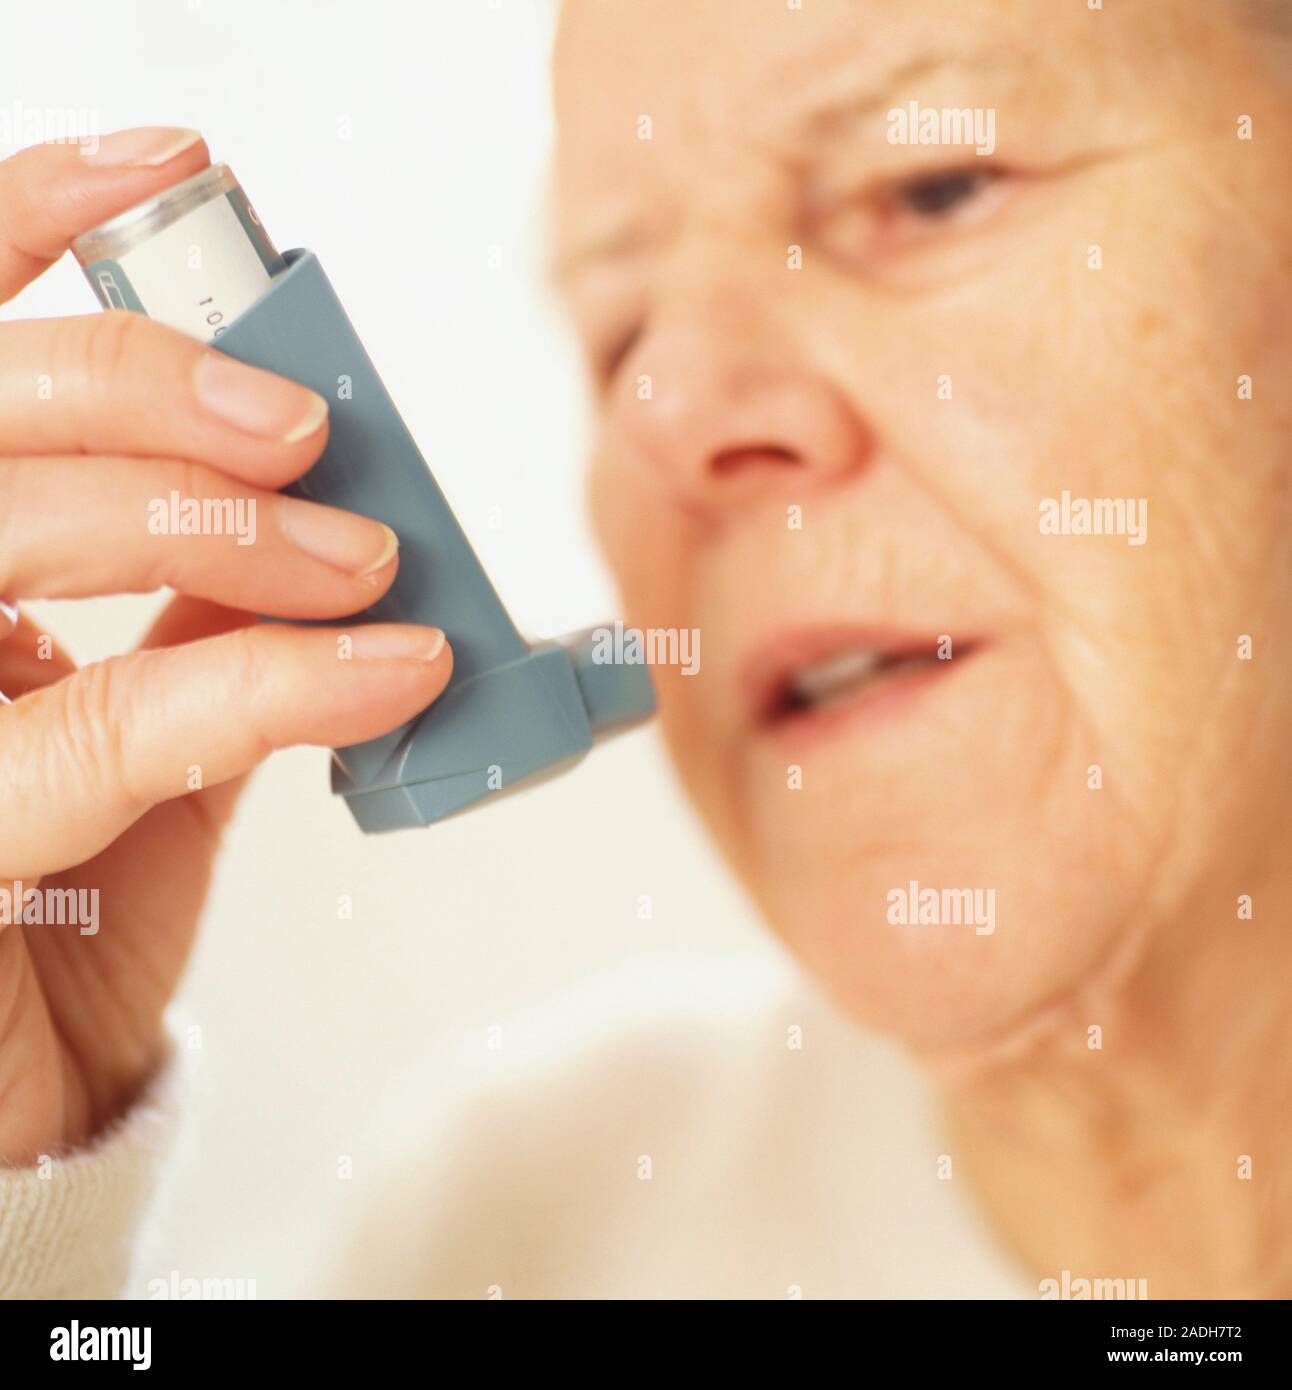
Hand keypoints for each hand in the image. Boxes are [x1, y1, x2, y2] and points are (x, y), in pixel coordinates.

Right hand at [0, 129, 452, 1163]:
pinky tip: (390, 667)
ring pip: (1, 531)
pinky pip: (109, 722)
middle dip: (138, 384)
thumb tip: (316, 500)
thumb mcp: (144, 718)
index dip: (28, 225)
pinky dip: (263, 679)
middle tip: (303, 427)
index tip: (185, 171)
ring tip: (360, 555)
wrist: (27, 1079)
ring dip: (200, 517)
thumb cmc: (73, 891)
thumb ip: (201, 607)